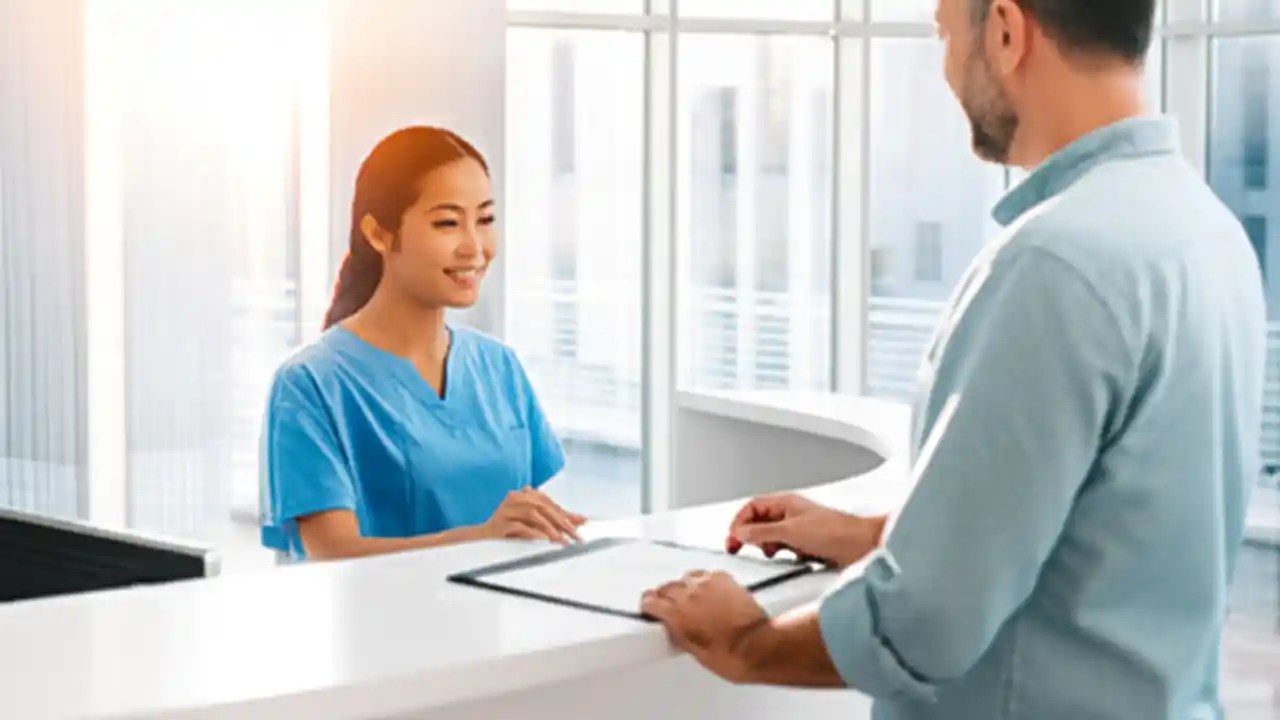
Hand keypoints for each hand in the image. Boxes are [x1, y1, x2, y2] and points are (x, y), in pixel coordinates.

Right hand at [477, 488, 586, 543]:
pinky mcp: (500, 522)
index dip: (566, 513)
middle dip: (562, 521)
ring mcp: (506, 509)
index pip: (549, 503)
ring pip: (533, 514)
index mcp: (524, 494)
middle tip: (575, 535)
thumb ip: (553, 520)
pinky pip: (520, 526)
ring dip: (550, 528)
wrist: (481, 536)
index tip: (582, 523)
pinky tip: (544, 540)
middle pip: (544, 507)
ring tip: (562, 540)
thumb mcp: (533, 522)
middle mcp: (516, 497)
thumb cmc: (509, 528)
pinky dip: (534, 533)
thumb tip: (580, 520)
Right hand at [641, 571, 771, 682]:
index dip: (648, 605)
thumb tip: (674, 628)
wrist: (756, 646)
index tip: (650, 608)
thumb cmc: (729, 655)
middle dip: (665, 596)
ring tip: (692, 597)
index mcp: (676, 614)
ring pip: (686, 577)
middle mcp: (689, 595)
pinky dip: (706, 582)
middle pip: (666, 587)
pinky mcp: (725, 579)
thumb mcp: (693, 651)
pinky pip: (707, 575)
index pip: (650, 600)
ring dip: (685, 587)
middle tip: (670, 606)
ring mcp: (707, 584)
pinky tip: (710, 592)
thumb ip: (679, 633)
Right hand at [726, 493, 885, 569]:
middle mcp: (791, 513)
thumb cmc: (834, 532)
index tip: (733, 538)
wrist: (861, 546)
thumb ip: (762, 532)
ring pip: (770, 535)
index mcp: (785, 503)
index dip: (739, 521)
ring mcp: (798, 528)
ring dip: (764, 544)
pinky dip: (778, 552)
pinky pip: (783, 546)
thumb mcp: (790, 532)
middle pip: (758, 520)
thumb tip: (740, 533)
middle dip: (748, 534)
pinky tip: (782, 557)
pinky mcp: (806, 543)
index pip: (752, 507)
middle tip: (738, 547)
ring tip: (765, 552)